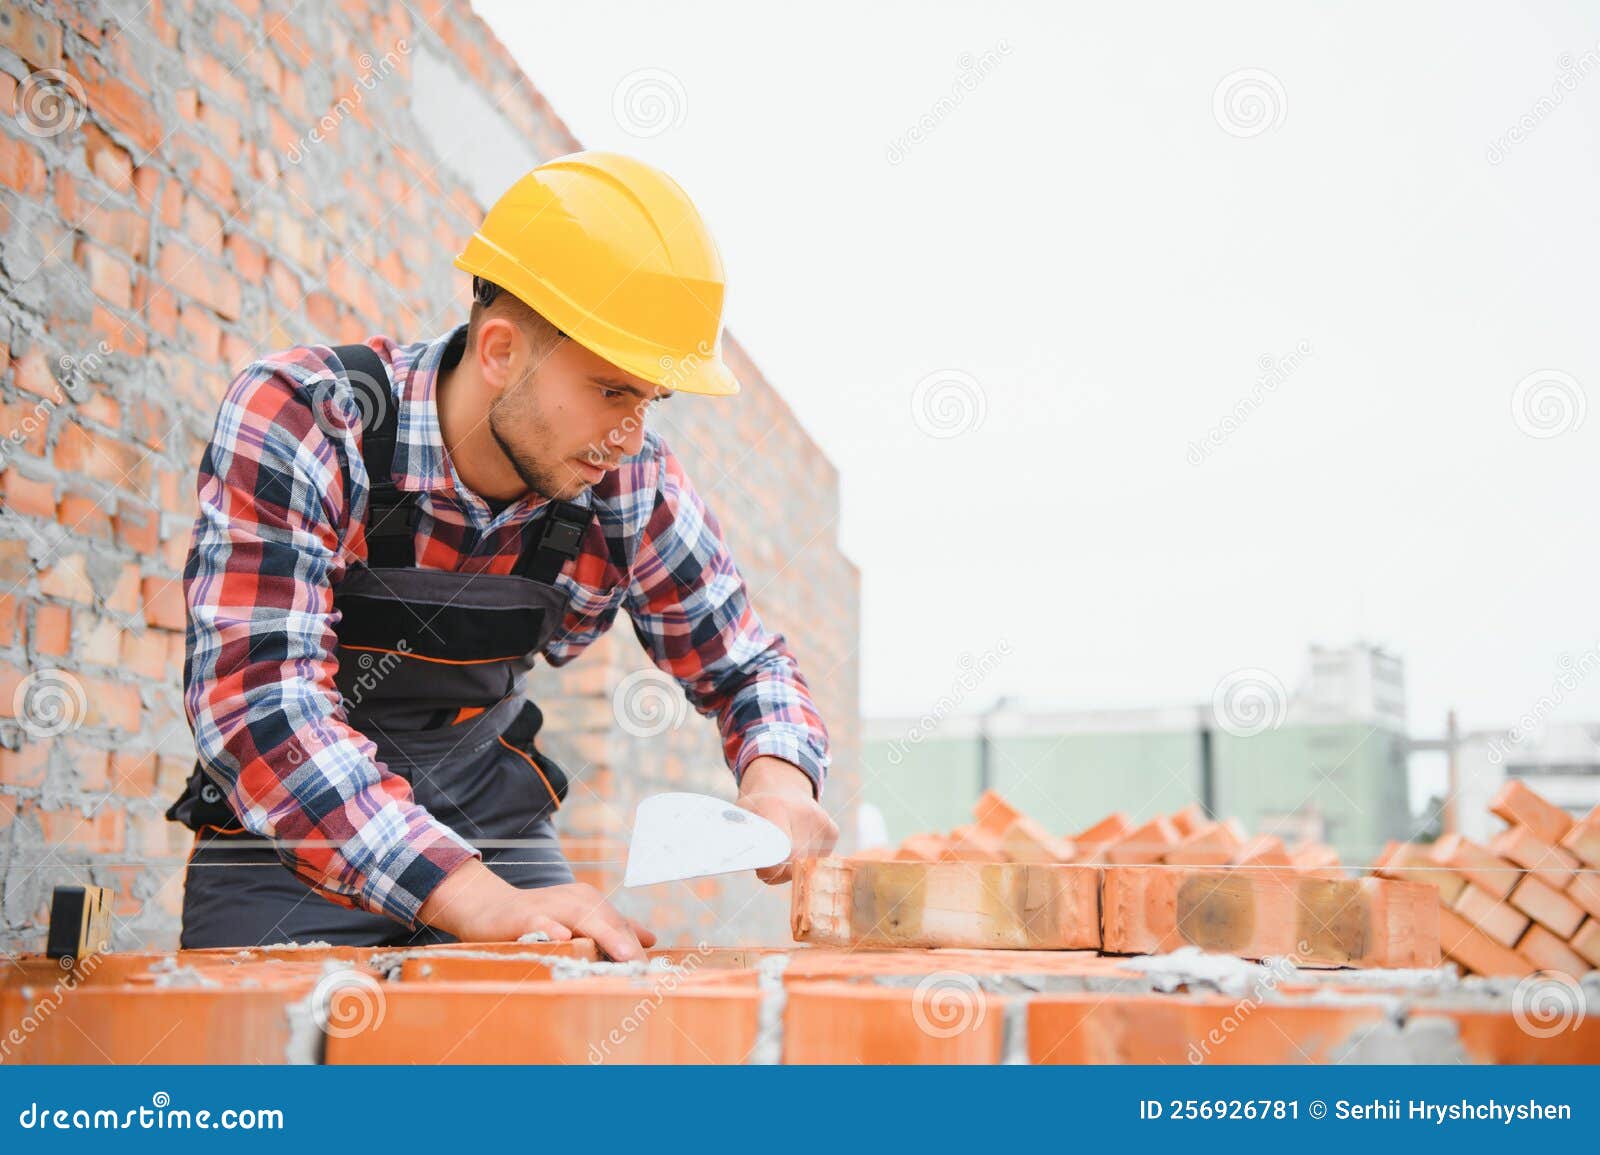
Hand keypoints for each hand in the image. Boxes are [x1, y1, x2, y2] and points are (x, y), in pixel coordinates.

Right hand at [418, 858, 656, 960]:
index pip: (620, 924)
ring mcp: (550, 905)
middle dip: (627, 942)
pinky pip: (541, 921)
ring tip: (624, 955)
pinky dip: (552, 928)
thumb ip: (613, 927)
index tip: (652, 974)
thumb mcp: (579, 919)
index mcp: (590, 901)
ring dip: (603, 935)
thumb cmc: (539, 917)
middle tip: (644, 967)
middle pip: (607, 919)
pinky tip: (564, 939)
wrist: (490, 908)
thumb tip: (649, 939)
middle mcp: (575, 899)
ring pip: (582, 917)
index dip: (637, 948)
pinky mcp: (524, 915)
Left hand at [736, 756, 837, 883]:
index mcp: (775, 808)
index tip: (763, 871)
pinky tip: (799, 842)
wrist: (782, 785)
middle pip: (794, 862)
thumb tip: (733, 862)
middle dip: (779, 870)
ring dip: (792, 866)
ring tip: (783, 846)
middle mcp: (803, 813)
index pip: (780, 851)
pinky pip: (818, 860)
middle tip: (768, 863)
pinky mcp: (832, 830)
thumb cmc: (756, 809)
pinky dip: (807, 860)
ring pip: (807, 865)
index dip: (772, 869)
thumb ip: (737, 838)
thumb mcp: (740, 816)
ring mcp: (821, 822)